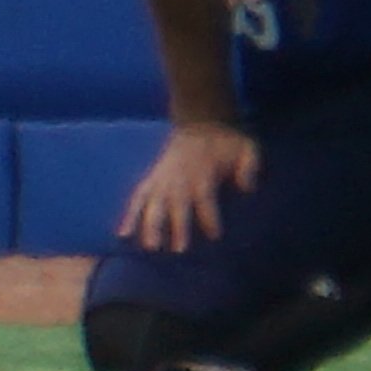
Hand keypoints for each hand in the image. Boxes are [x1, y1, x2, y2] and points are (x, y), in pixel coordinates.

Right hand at [118, 121, 260, 251]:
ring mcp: (162, 178)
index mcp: (202, 170)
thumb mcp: (245, 147)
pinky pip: (138, 197)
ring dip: (149, 223)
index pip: (204, 195)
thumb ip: (248, 166)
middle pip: (175, 203)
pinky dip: (129, 215)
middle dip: (176, 225)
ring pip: (152, 202)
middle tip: (178, 250)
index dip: (209, 215)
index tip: (214, 236)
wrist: (201, 121)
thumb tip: (247, 188)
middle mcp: (179, 177)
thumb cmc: (226, 141)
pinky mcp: (153, 179)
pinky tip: (123, 233)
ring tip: (147, 246)